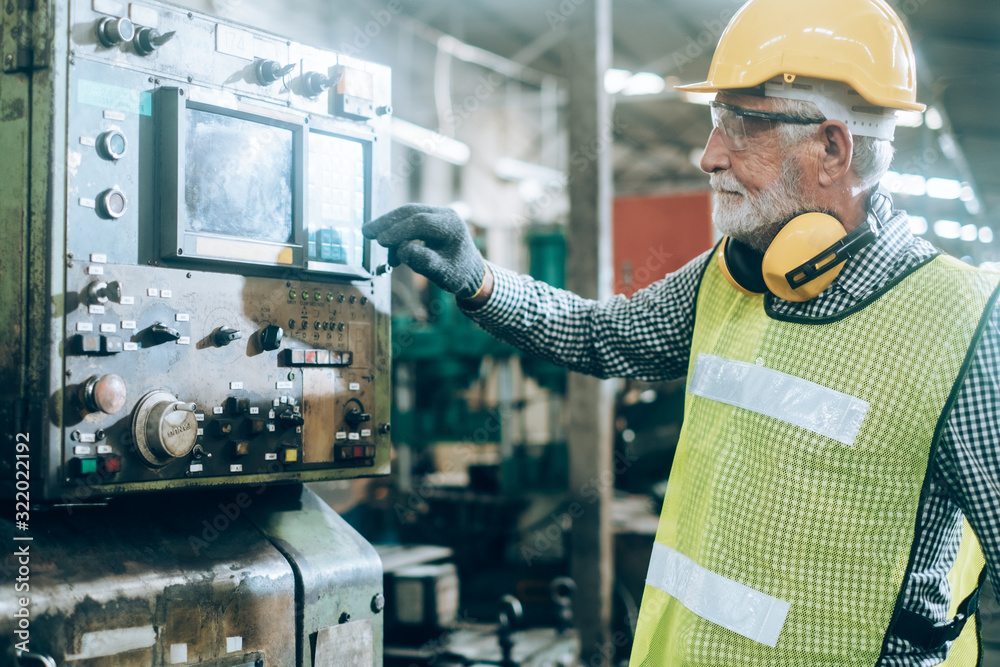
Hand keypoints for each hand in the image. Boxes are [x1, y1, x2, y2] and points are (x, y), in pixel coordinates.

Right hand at [363, 204, 485, 298]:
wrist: (471, 274)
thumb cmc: (458, 275)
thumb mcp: (444, 274)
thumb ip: (424, 262)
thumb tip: (402, 249)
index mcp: (451, 225)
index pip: (421, 222)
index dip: (399, 231)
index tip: (381, 242)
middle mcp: (445, 215)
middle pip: (411, 211)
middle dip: (387, 222)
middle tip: (366, 232)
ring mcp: (437, 215)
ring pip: (407, 215)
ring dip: (389, 229)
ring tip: (379, 247)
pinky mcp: (430, 220)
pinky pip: (409, 222)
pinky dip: (397, 235)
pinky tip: (392, 254)